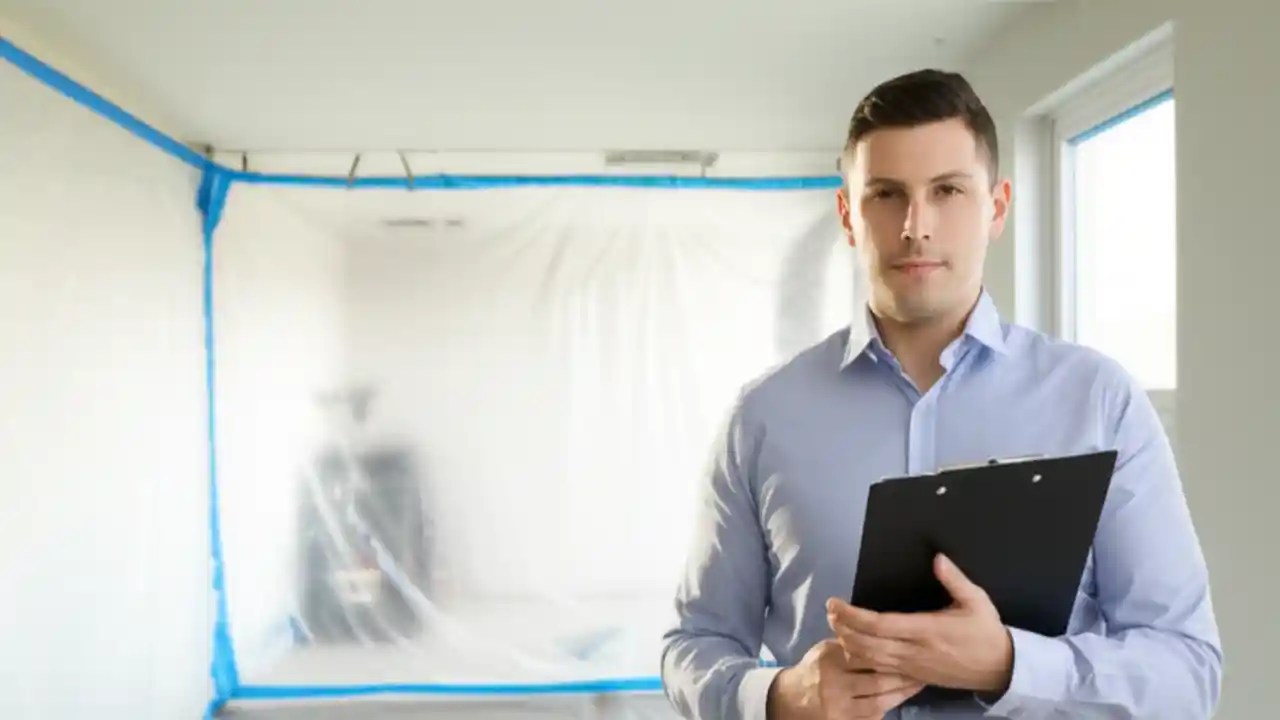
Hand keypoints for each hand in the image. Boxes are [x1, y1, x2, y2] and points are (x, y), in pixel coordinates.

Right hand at [767, 639, 923, 719]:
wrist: (788, 700)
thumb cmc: (813, 669)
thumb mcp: (825, 649)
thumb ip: (849, 644)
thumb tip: (879, 630)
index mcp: (829, 658)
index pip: (866, 653)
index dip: (891, 652)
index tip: (911, 647)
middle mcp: (833, 683)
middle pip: (877, 679)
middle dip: (903, 674)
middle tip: (923, 667)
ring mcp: (837, 707)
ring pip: (879, 701)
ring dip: (902, 693)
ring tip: (918, 683)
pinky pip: (873, 717)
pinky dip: (890, 707)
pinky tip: (900, 699)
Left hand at [827, 553, 1013, 693]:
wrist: (1000, 669)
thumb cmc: (986, 632)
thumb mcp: (977, 601)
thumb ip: (955, 579)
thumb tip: (937, 557)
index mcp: (926, 629)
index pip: (879, 624)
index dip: (852, 615)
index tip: (835, 602)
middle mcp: (914, 650)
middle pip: (866, 644)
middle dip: (843, 628)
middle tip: (830, 611)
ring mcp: (912, 666)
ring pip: (869, 660)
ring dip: (848, 643)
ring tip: (836, 625)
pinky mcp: (913, 676)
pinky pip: (880, 671)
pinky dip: (861, 659)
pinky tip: (852, 647)